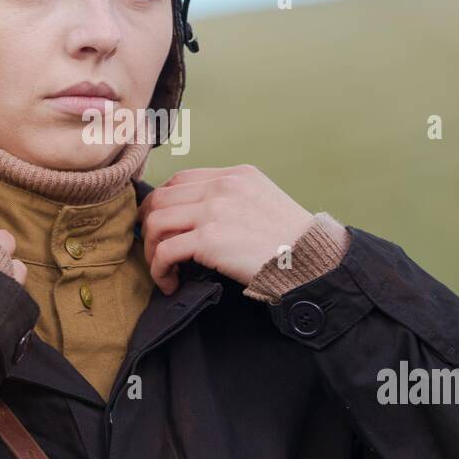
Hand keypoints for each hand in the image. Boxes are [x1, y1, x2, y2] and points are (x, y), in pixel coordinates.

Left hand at [137, 164, 313, 295]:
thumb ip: (233, 199)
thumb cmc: (291, 241)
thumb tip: (199, 217)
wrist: (310, 260)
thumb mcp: (264, 200)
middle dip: (148, 225)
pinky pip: (165, 251)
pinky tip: (170, 283)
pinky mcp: (209, 239)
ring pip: (156, 222)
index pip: (180, 179)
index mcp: (234, 175)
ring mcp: (214, 210)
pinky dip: (159, 270)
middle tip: (152, 248)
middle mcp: (221, 186)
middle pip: (161, 198)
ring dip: (151, 248)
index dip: (161, 201)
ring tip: (162, 269)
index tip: (158, 223)